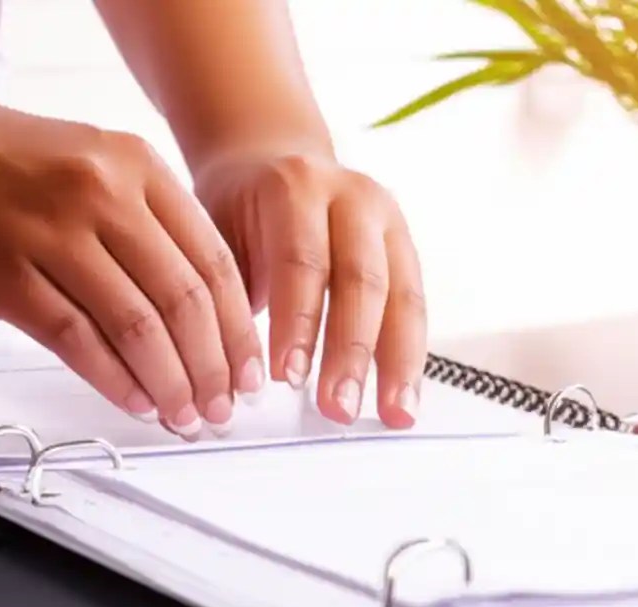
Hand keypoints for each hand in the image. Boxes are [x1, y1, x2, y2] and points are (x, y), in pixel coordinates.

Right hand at [0, 87, 262, 436]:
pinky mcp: (4, 272)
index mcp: (138, 166)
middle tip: (224, 406)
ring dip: (170, 383)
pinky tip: (135, 401)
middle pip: (185, 300)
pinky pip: (77, 339)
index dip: (239, 328)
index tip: (251, 368)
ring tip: (184, 415)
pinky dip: (115, 380)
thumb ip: (144, 222)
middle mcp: (103, 194)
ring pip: (138, 326)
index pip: (215, 261)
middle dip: (213, 367)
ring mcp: (52, 232)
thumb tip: (198, 309)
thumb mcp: (91, 165)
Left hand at [193, 151, 425, 428]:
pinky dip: (410, 356)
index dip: (298, 323)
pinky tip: (403, 395)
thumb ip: (230, 296)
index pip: (302, 260)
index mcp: (297, 187)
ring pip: (401, 296)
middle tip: (338, 407)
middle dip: (352, 352)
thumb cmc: (241, 210)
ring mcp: (389, 220)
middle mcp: (353, 197)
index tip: (287, 376)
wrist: (272, 161)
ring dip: (397, 362)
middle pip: (361, 280)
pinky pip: (415, 306)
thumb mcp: (222, 235)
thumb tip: (227, 376)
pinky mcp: (407, 246)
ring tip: (391, 413)